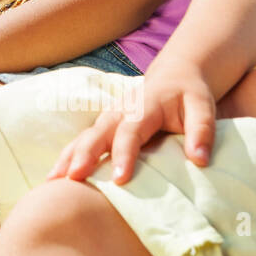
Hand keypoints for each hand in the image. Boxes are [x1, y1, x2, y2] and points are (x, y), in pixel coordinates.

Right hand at [48, 65, 216, 185]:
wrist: (174, 75)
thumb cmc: (189, 94)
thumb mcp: (203, 106)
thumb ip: (202, 131)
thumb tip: (199, 161)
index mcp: (143, 106)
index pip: (130, 132)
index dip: (124, 154)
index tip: (119, 179)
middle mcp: (120, 110)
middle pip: (98, 133)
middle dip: (84, 155)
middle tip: (73, 177)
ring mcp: (108, 117)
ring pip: (84, 137)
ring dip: (67, 157)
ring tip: (52, 180)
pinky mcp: (103, 126)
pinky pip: (82, 141)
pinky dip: (67, 156)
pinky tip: (54, 176)